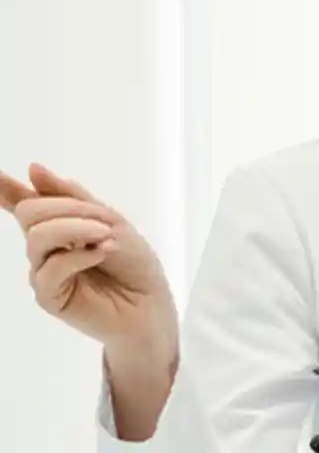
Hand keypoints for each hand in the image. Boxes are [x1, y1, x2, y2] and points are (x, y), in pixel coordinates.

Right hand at [2, 163, 177, 356]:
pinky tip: (101, 254)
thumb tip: (33, 169)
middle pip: (29, 212)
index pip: (27, 203)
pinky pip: (49, 269)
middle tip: (103, 222)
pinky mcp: (48, 296)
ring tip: (108, 238)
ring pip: (38, 237)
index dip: (8, 189)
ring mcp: (43, 271)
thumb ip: (73, 197)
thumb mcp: (110, 220)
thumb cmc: (135, 263)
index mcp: (59, 225)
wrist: (151, 303)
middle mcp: (45, 247)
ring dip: (77, 230)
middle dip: (66, 208)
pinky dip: (78, 257)